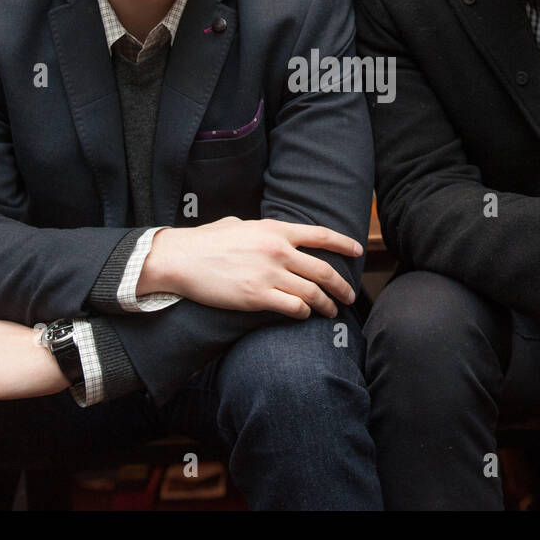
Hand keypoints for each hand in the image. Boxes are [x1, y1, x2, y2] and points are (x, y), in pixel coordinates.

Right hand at [138, 216, 362, 318]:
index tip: (359, 251)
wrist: (181, 259)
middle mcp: (278, 251)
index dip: (344, 244)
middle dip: (342, 286)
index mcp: (275, 230)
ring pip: (313, 293)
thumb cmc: (206, 241)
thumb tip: (271, 235)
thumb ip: (261, 230)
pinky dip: (304, 313)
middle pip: (324, 270)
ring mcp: (269, 274)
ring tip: (331, 312)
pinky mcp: (257, 297)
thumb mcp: (239, 224)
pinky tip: (304, 315)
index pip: (321, 235)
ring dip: (326, 305)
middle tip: (349, 296)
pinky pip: (293, 307)